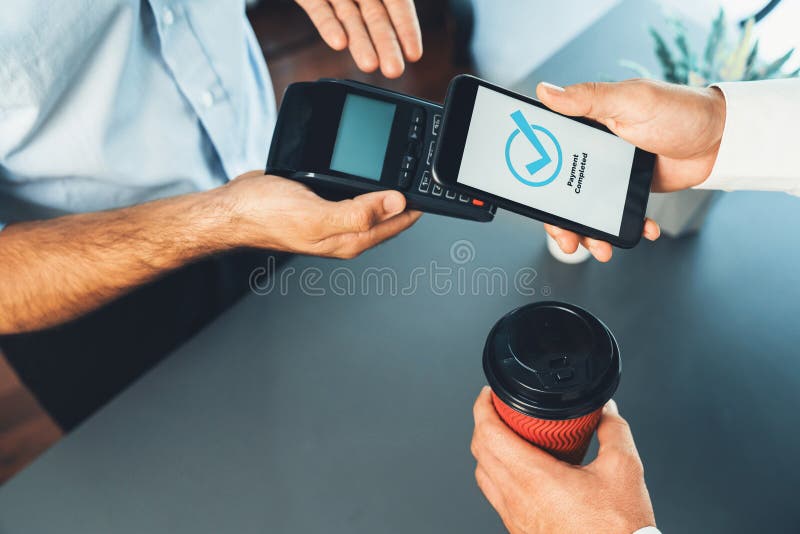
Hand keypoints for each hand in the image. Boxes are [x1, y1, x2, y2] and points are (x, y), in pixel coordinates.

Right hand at [220, 171, 420, 257]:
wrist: (232, 208)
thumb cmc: (266, 215)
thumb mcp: (317, 215)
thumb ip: (358, 212)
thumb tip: (396, 201)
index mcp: (351, 239)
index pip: (399, 221)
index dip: (420, 203)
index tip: (434, 182)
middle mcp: (346, 231)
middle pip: (390, 212)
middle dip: (410, 193)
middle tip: (424, 166)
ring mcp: (334, 217)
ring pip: (372, 200)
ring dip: (388, 184)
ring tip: (406, 162)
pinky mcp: (322, 202)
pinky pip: (352, 190)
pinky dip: (364, 178)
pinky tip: (367, 165)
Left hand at [296, 0, 422, 77]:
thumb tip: (398, 2)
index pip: (398, 5)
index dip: (407, 28)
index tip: (414, 55)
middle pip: (375, 19)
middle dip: (386, 45)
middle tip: (394, 71)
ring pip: (351, 21)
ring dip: (361, 44)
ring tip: (369, 67)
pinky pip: (320, 12)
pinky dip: (328, 27)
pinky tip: (339, 43)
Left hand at [471, 387, 655, 533]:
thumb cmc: (616, 528)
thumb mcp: (623, 469)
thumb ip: (613, 430)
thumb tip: (606, 410)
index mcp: (535, 477)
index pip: (489, 433)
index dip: (483, 407)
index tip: (489, 395)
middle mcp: (517, 498)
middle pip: (479, 451)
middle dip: (483, 423)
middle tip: (498, 410)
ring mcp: (514, 517)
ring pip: (483, 475)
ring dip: (488, 450)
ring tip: (506, 436)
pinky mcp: (519, 530)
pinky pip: (495, 496)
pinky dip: (498, 475)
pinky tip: (520, 471)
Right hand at [537, 78, 726, 260]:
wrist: (721, 138)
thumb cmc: (679, 110)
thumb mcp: (630, 100)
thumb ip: (587, 99)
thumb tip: (546, 92)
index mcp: (586, 125)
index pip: (548, 154)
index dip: (537, 179)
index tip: (536, 199)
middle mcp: (593, 150)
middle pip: (563, 191)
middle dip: (563, 221)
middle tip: (567, 239)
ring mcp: (611, 173)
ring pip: (588, 209)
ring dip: (590, 233)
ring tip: (600, 247)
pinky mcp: (630, 190)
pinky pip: (619, 215)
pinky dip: (627, 228)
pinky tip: (639, 232)